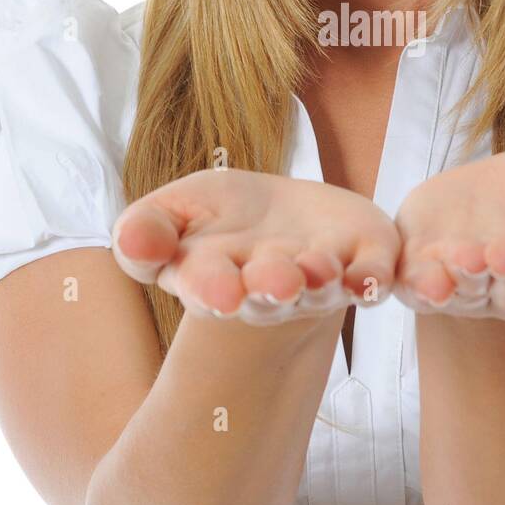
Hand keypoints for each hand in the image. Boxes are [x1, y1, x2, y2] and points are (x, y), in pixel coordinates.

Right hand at [110, 168, 400, 323]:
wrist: (283, 216)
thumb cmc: (218, 220)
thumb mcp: (173, 211)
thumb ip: (147, 230)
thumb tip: (131, 241)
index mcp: (216, 278)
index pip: (208, 286)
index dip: (213, 289)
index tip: (218, 291)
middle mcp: (271, 289)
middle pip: (270, 294)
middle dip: (273, 286)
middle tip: (276, 281)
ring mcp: (320, 279)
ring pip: (322, 287)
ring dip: (320, 280)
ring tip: (316, 268)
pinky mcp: (364, 262)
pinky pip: (373, 276)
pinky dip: (374, 278)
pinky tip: (373, 277)